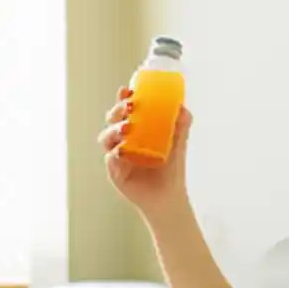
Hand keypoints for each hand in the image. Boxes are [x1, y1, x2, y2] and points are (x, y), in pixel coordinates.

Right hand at [97, 86, 192, 218]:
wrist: (169, 197)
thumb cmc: (171, 170)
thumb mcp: (179, 142)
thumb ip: (181, 124)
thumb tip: (182, 106)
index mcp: (136, 130)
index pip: (125, 110)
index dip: (123, 99)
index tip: (127, 90)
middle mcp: (124, 141)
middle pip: (112, 120)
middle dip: (116, 110)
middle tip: (128, 108)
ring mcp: (118, 157)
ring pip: (106, 138)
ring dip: (113, 130)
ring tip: (127, 129)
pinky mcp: (115, 173)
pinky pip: (110, 159)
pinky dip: (114, 153)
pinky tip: (121, 150)